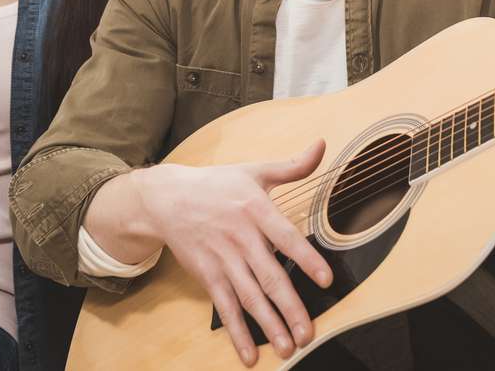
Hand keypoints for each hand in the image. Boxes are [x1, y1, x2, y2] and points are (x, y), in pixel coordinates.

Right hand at [136, 141, 333, 365]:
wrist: (167, 198)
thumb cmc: (218, 184)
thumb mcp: (254, 170)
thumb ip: (292, 165)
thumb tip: (322, 144)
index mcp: (255, 209)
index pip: (286, 237)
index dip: (306, 258)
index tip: (326, 280)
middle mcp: (240, 237)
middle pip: (269, 276)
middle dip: (290, 308)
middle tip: (309, 334)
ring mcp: (222, 259)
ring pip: (249, 297)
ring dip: (268, 325)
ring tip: (288, 348)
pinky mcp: (207, 276)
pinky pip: (224, 308)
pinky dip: (236, 332)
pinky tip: (249, 355)